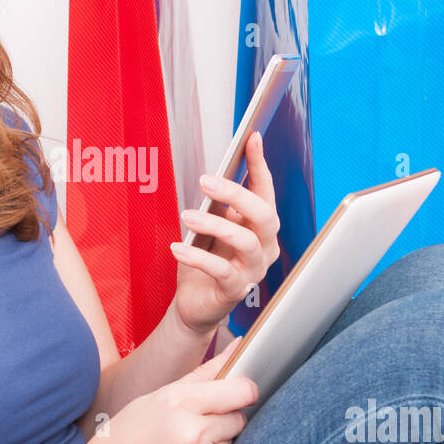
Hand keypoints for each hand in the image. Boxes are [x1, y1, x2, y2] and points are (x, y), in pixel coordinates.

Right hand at [84, 337, 256, 443]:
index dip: (245, 391)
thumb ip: (201, 374)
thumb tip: (237, 346)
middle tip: (198, 423)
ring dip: (216, 443)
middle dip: (225, 418)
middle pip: (240, 419)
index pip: (242, 390)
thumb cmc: (125, 436)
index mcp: (178, 402)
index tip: (240, 393)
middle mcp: (192, 431)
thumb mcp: (156, 398)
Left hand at [169, 129, 281, 336]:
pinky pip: (221, 270)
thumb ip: (217, 205)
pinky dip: (198, 256)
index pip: (266, 192)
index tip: (252, 138)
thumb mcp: (209, 227)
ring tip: (187, 215)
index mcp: (260, 228)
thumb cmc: (204, 263)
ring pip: (245, 241)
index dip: (260, 165)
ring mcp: (253, 271)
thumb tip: (215, 176)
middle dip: (235, 193)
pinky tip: (177, 248)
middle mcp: (264, 248)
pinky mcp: (236, 291)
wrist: (194, 305)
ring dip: (214, 224)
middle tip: (205, 180)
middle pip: (263, 215)